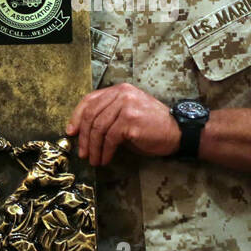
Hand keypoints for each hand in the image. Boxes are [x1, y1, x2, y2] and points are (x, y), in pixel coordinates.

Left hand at [66, 83, 181, 165]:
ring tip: (94, 160)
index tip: (71, 131)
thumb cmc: (153, 126)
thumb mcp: (128, 114)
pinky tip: (105, 159)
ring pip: (99, 128)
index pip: (90, 99)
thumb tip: (84, 131)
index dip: (77, 116)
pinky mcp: (131, 121)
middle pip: (91, 115)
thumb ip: (109, 115)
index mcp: (120, 90)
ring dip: (94, 148)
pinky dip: (105, 151)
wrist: (178, 132)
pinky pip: (110, 138)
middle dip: (83, 137)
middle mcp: (122, 95)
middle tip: (82, 152)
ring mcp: (126, 106)